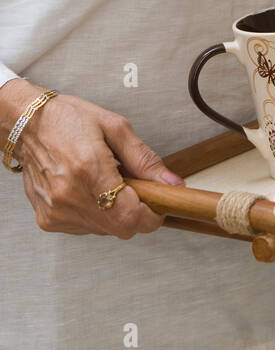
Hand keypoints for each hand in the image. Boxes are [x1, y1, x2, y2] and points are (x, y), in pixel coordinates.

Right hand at [3, 79, 184, 239]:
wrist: (28, 125)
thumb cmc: (69, 120)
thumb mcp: (115, 128)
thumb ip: (145, 159)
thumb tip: (171, 183)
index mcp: (89, 169)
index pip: (130, 216)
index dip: (152, 216)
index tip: (159, 204)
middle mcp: (70, 195)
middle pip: (121, 228)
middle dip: (136, 212)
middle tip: (133, 187)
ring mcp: (57, 210)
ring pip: (105, 229)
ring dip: (114, 212)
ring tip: (105, 182)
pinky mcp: (48, 219)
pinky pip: (86, 227)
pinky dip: (96, 213)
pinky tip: (88, 190)